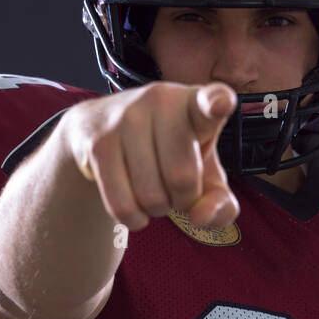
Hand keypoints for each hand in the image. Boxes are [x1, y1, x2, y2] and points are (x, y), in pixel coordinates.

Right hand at [62, 81, 239, 231]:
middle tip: (174, 188)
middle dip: (182, 201)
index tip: (220, 104)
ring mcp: (126, 117)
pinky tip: (134, 206)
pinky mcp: (98, 142)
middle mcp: (162, 100)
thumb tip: (201, 218)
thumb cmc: (167, 153)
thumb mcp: (203, 176)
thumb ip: (220, 203)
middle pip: (183, 179)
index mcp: (196, 103)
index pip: (212, 100)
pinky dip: (133, 219)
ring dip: (156, 210)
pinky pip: (122, 205)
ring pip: (151, 196)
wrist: (100, 129)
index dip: (218, 104)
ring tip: (151, 189)